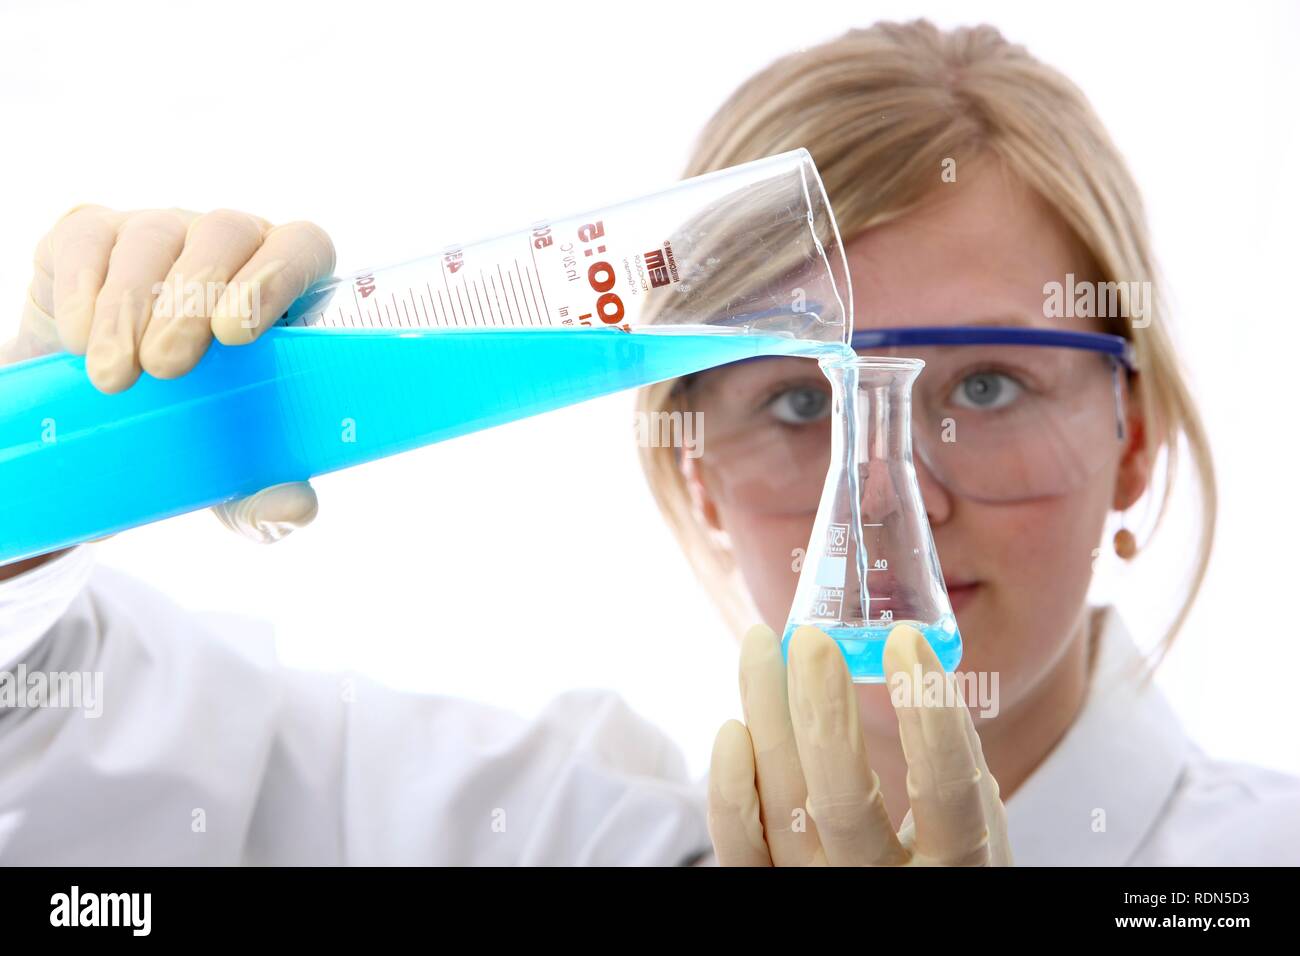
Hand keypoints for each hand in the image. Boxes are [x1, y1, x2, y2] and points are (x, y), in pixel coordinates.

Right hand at [7, 204, 335, 543]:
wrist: (91, 419)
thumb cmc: (186, 428)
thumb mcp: (227, 471)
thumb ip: (265, 493)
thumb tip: (296, 508)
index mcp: (284, 289)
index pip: (303, 246)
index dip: (279, 274)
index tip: (238, 332)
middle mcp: (231, 247)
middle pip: (228, 234)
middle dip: (195, 298)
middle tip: (168, 367)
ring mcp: (162, 231)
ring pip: (155, 237)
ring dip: (131, 306)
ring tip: (116, 376)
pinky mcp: (91, 235)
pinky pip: (89, 238)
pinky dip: (83, 289)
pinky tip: (80, 340)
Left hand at [707, 623, 1011, 865]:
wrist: (898, 935)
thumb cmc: (945, 868)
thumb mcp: (981, 835)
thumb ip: (959, 767)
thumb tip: (921, 674)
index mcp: (955, 870)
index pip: (947, 790)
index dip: (929, 712)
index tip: (905, 639)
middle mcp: (882, 886)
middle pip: (845, 799)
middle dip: (825, 708)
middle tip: (812, 639)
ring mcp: (821, 891)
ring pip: (785, 807)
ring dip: (766, 716)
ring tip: (760, 645)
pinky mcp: (770, 892)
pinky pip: (741, 847)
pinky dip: (731, 789)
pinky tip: (733, 727)